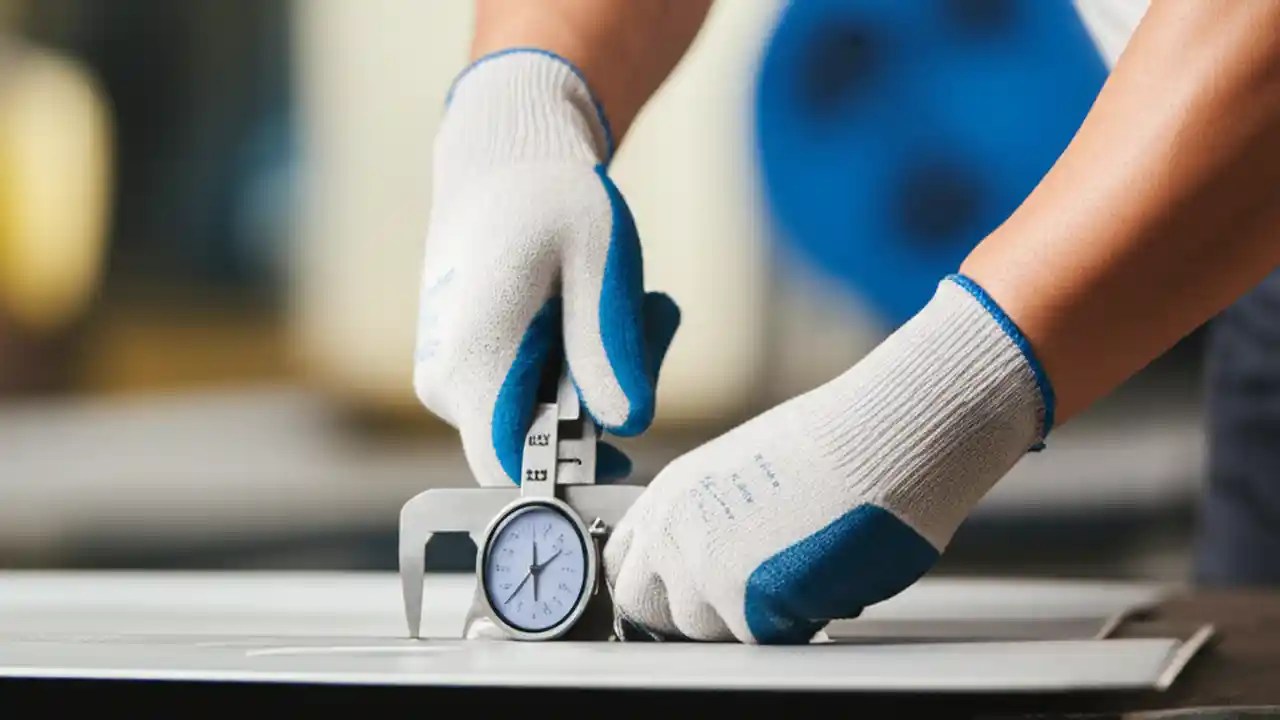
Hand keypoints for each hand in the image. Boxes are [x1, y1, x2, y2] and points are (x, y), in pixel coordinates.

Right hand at [413, 49, 679, 486]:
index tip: (625, 451)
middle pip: (544, 446)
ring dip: (604, 374)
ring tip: (633, 300)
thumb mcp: (599, 259)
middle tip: (652, 318)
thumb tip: (627, 423)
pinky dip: (583, 362)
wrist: (500, 162)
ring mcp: (459, 380)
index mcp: (472, 362)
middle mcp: (450, 385)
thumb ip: (609, 345)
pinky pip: (540, 394)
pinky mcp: (477, 370)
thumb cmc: (548, 197)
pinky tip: (599, 306)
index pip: (511, 472)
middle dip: (611, 399)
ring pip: (549, 420)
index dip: (571, 480)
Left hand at [603, 275, 1054, 643]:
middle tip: (748, 595)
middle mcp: (674, 533)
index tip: (677, 597)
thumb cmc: (839, 443)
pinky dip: (796, 623)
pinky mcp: (747, 608)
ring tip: (801, 571)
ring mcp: (705, 573)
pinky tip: (824, 578)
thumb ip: (711, 520)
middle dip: (695, 616)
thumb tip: (710, 562)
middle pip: (652, 612)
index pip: (621, 565)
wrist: (885, 439)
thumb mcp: (745, 471)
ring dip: (750, 619)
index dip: (654, 587)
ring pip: (711, 633)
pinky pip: (764, 641)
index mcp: (671, 495)